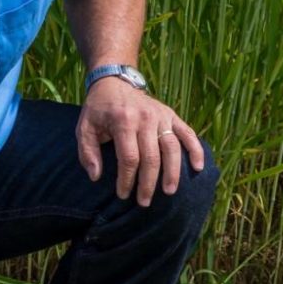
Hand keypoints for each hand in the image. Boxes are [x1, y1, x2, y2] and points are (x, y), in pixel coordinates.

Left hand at [76, 77, 206, 205]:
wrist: (114, 81)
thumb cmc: (98, 109)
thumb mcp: (84, 127)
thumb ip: (87, 152)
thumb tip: (96, 176)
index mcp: (123, 121)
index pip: (129, 158)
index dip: (127, 180)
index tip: (123, 195)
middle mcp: (145, 118)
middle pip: (152, 157)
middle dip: (148, 183)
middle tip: (144, 202)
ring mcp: (161, 116)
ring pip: (172, 148)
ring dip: (172, 172)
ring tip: (170, 191)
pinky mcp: (171, 115)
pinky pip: (187, 133)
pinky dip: (195, 150)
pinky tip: (198, 167)